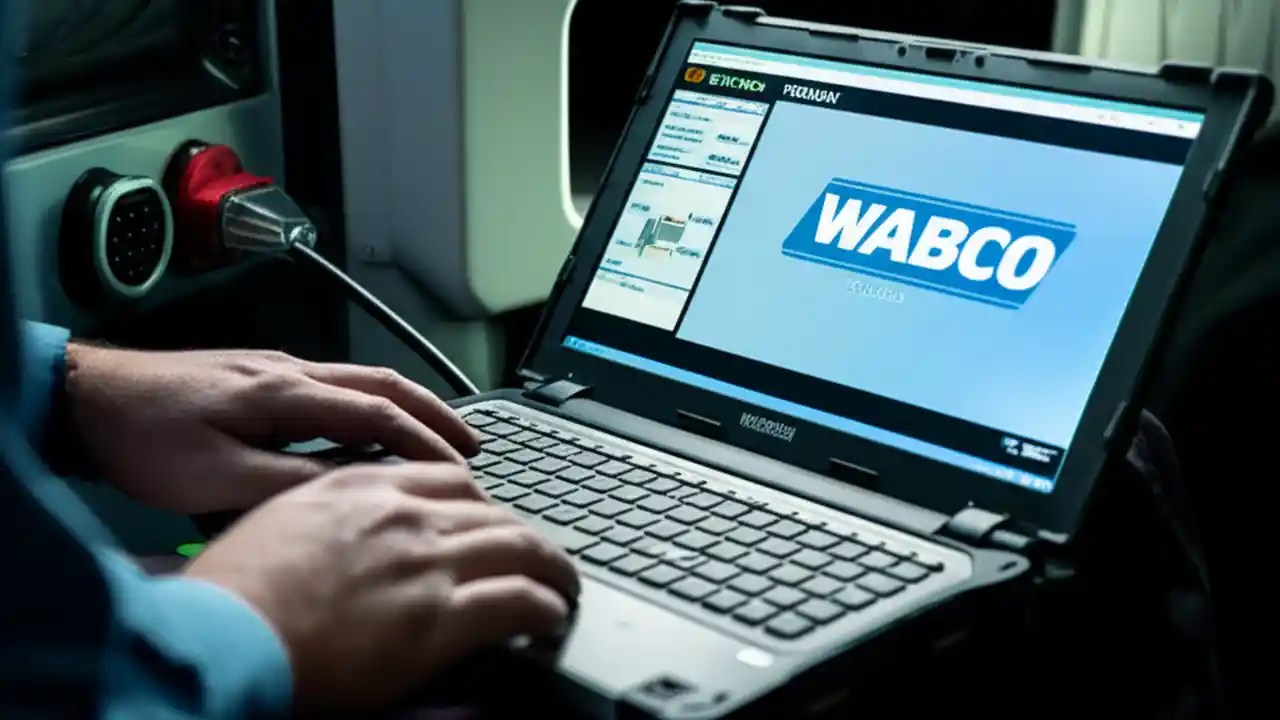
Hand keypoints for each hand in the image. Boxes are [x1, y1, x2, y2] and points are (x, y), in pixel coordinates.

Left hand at [64, 344, 478, 512]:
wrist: (86, 396)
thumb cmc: (141, 438)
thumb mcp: (212, 479)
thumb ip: (286, 485)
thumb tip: (349, 492)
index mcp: (282, 393)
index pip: (376, 413)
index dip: (425, 442)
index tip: (461, 469)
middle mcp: (287, 370)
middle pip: (382, 382)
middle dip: (436, 411)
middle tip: (475, 441)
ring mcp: (273, 368)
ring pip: (361, 379)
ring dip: (408, 405)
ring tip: (440, 434)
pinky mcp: (257, 376)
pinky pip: (335, 385)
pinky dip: (373, 404)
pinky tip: (374, 427)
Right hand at [184, 462, 578, 712]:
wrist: (224, 634)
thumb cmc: (233, 591)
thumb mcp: (278, 521)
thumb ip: (330, 515)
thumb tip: (347, 533)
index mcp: (363, 486)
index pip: (447, 477)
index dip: (480, 499)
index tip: (489, 517)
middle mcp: (404, 515)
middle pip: (492, 510)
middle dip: (523, 533)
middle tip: (537, 554)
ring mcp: (427, 563)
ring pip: (520, 547)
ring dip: (552, 567)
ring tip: (562, 585)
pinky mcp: (440, 618)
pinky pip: (518, 600)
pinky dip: (545, 607)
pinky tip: (552, 616)